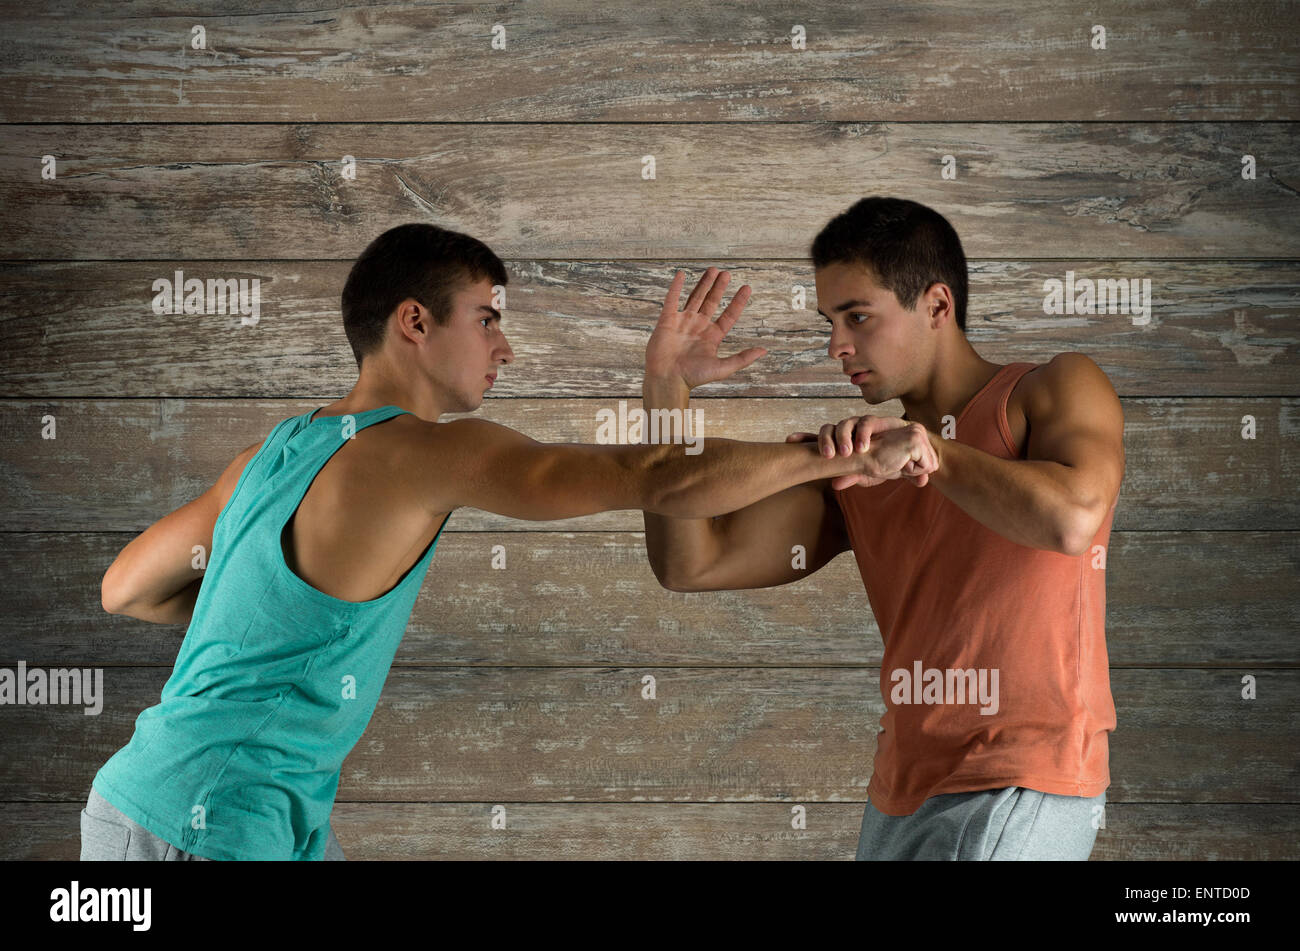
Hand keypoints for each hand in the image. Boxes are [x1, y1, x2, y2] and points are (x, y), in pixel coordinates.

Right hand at [645, 266, 766, 389]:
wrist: (667, 380)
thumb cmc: (693, 377)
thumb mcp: (722, 368)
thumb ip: (742, 358)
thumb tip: (764, 350)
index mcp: (712, 337)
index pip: (729, 315)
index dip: (738, 301)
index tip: (747, 287)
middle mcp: (698, 327)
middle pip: (711, 302)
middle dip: (719, 288)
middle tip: (727, 273)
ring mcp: (683, 322)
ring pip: (695, 297)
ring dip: (704, 283)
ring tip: (713, 270)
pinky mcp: (667, 321)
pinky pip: (672, 300)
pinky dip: (676, 287)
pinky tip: (681, 274)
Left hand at [787, 416, 938, 489]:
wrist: (921, 455)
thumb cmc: (891, 462)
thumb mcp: (869, 473)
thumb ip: (852, 475)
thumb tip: (835, 484)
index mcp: (845, 440)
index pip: (822, 435)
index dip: (805, 437)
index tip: (789, 440)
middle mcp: (854, 429)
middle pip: (832, 427)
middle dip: (827, 439)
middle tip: (829, 456)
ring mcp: (868, 424)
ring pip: (849, 422)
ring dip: (846, 436)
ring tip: (848, 453)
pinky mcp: (886, 422)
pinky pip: (870, 422)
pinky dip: (864, 433)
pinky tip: (864, 447)